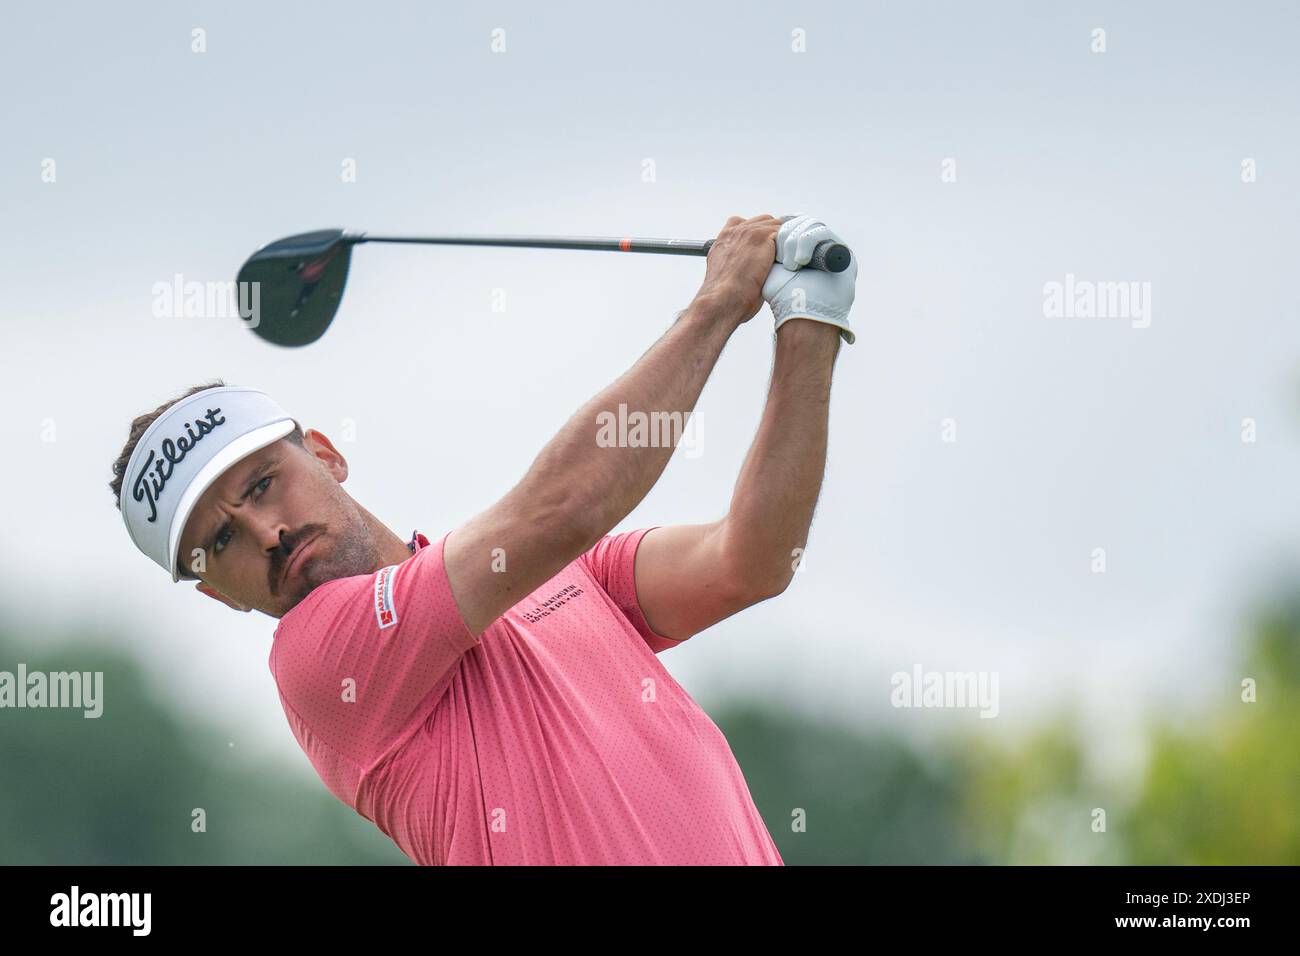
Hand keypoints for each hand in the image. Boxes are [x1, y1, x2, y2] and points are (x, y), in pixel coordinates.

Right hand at [692, 215, 782, 324]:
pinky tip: (790, 260)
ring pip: (776, 225)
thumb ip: (739, 265)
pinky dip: (790, 245)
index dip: (756, 233)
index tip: (763, 247)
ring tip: (788, 258)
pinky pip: (785, 233)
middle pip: (763, 221)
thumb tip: (755, 272)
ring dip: (783, 239)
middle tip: (780, 254)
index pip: (742, 224)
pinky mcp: (763, 236)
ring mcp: (748, 232)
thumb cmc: (725, 298)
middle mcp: (734, 232)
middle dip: (773, 234)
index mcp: (723, 241)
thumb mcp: (727, 276)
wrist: (722, 300)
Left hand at [761, 215, 857, 343]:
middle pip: (801, 221)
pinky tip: (801, 261)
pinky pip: (823, 232)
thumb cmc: (784, 297)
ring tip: (791, 265)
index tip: (771, 242)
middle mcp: (819, 245)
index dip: (781, 228)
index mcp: (801, 247)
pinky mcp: (843, 252)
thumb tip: (760, 228)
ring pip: (811, 224)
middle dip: (786, 236)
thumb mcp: (770, 269)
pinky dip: (807, 242)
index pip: (792, 222)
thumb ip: (768, 249)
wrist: (800, 315)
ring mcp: (832, 248)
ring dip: (796, 241)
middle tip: (781, 260)